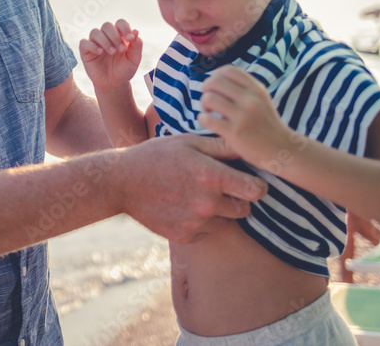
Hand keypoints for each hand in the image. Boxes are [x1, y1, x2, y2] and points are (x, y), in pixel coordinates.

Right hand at [78, 20, 142, 92]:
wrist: (114, 85)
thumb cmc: (124, 70)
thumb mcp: (134, 59)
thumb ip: (136, 46)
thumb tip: (136, 31)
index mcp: (119, 35)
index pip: (120, 23)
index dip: (125, 28)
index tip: (130, 39)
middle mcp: (106, 36)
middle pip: (107, 25)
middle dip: (115, 36)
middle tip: (121, 50)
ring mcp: (95, 43)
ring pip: (95, 32)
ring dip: (104, 41)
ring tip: (112, 52)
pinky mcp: (86, 51)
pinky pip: (84, 43)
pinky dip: (92, 46)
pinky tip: (100, 52)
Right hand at [116, 134, 267, 243]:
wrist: (121, 182)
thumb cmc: (156, 155)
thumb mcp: (188, 142)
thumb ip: (221, 147)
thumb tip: (248, 148)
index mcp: (211, 177)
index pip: (256, 190)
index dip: (258, 186)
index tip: (251, 181)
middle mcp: (207, 204)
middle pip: (245, 209)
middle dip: (239, 199)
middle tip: (221, 187)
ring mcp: (196, 222)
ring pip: (226, 222)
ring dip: (219, 211)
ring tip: (198, 195)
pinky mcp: (184, 236)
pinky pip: (206, 231)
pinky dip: (201, 222)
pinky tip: (184, 206)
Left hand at [196, 65, 292, 169]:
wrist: (282, 149)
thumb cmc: (267, 124)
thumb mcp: (261, 99)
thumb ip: (244, 88)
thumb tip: (217, 78)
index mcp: (257, 89)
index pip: (228, 70)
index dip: (215, 75)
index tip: (215, 86)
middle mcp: (250, 100)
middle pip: (215, 81)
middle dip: (206, 89)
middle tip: (209, 99)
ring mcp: (243, 116)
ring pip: (209, 98)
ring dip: (203, 103)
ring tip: (209, 111)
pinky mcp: (235, 133)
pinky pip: (208, 119)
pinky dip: (202, 119)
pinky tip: (207, 121)